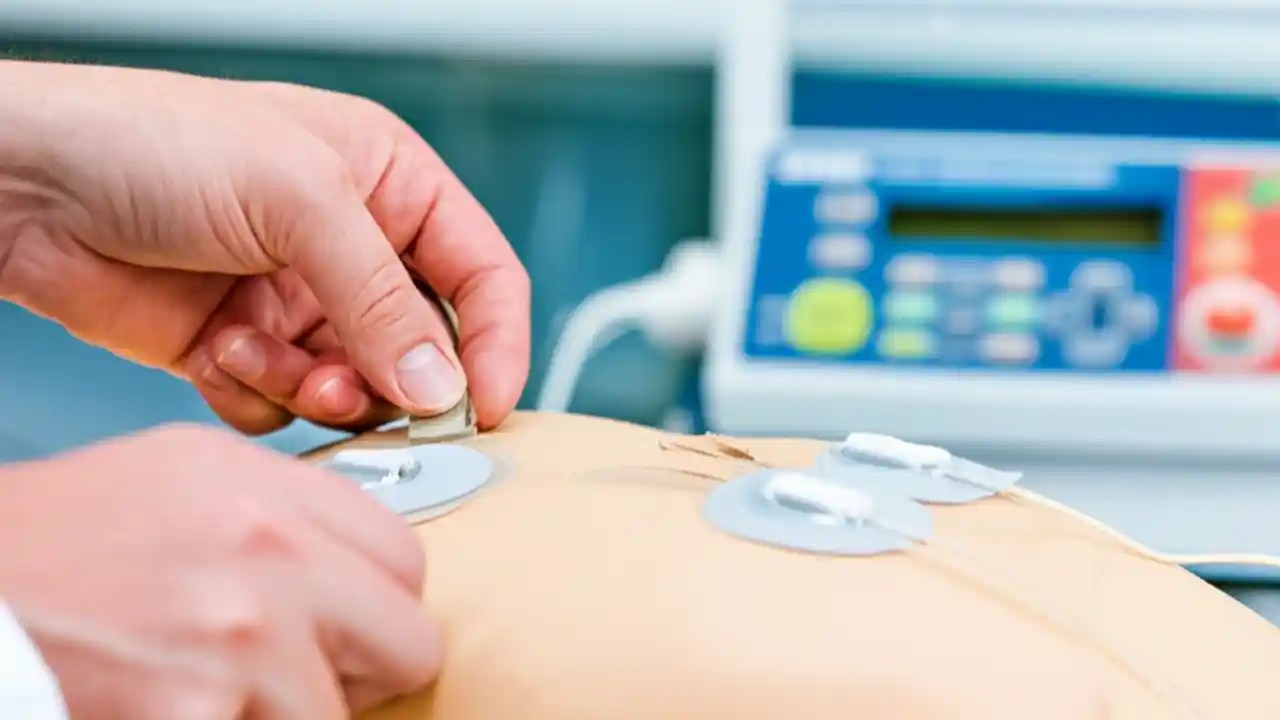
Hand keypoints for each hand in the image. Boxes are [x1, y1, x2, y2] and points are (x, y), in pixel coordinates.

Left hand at [0, 60, 529, 433]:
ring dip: (318, 389)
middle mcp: (351, 247)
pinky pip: (284, 406)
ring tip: (267, 358)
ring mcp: (296, 301)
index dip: (497, 341)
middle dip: (392, 378)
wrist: (23, 185)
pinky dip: (257, 394)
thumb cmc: (155, 141)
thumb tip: (442, 386)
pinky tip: (217, 351)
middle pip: (422, 346)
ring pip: (356, 387)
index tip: (488, 405)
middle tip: (365, 396)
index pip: (482, 274)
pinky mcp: (242, 348)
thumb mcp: (299, 198)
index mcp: (388, 184)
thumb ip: (383, 299)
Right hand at [0, 424, 439, 717]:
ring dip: (293, 715)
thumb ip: (280, 514)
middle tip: (302, 676)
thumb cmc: (49, 545)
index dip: (380, 604)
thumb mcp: (175, 480)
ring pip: (341, 716)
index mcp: (261, 484)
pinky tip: (170, 704)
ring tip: (214, 689)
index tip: (353, 626)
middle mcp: (266, 547)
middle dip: (362, 673)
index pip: (404, 557)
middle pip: (408, 640)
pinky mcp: (198, 710)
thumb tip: (354, 569)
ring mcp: (240, 631)